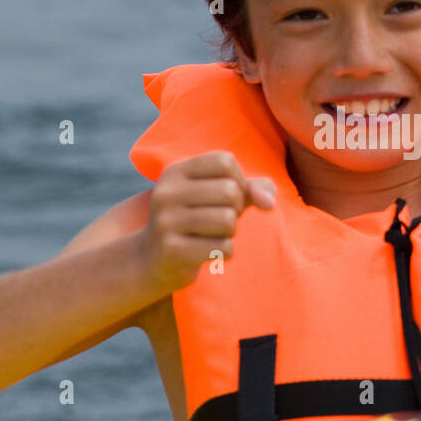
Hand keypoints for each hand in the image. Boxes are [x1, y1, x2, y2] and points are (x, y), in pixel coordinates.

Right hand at [140, 151, 274, 292]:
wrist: (151, 259)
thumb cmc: (194, 221)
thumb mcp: (217, 197)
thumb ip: (250, 189)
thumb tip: (269, 201)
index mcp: (176, 171)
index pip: (225, 161)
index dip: (238, 180)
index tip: (227, 197)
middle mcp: (167, 192)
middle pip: (230, 191)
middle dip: (237, 209)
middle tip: (222, 220)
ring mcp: (166, 221)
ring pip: (228, 220)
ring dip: (230, 232)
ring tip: (214, 235)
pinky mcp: (172, 250)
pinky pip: (223, 247)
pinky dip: (225, 252)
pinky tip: (207, 252)